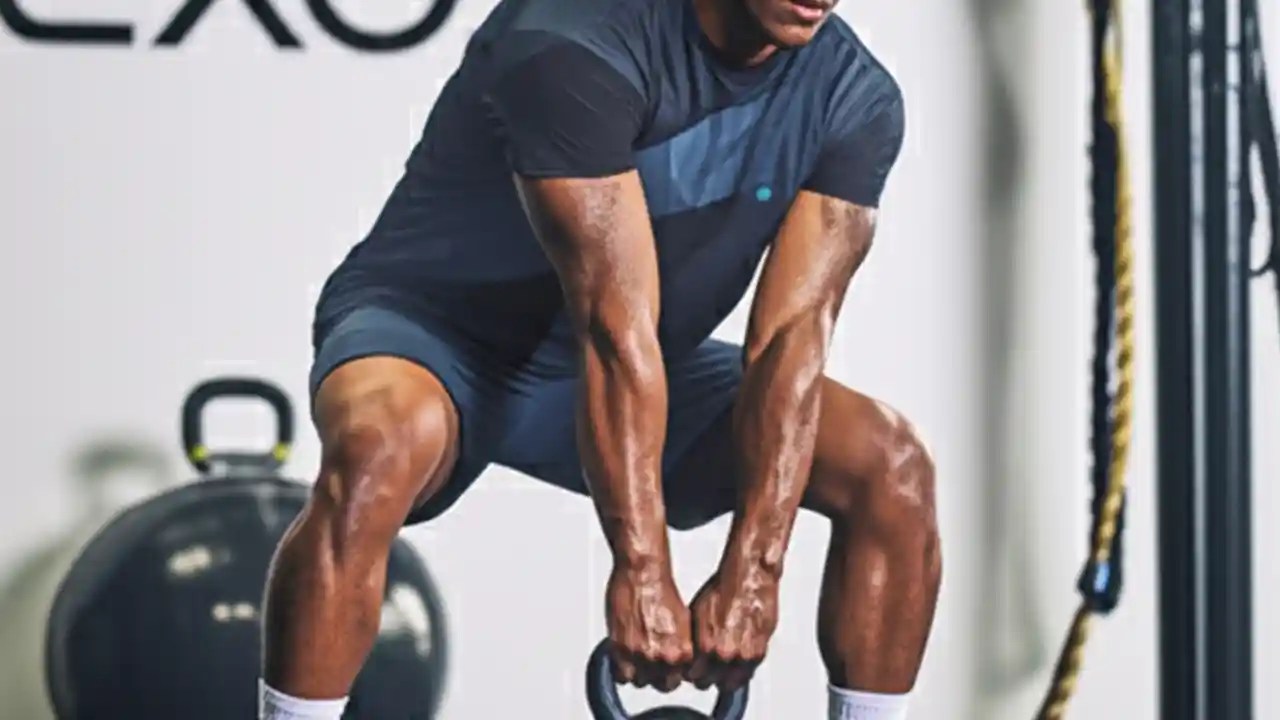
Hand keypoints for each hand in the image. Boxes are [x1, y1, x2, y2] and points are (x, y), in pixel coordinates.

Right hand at [605, 562, 693, 692]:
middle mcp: (664, 657)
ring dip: (639, 674)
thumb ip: (681, 646)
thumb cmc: (661, 590)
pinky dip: (622, 671)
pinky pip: (621, 677)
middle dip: (658, 677)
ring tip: (638, 660)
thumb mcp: (683, 623)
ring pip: (640, 683)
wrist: (643, 573)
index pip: (682, 679)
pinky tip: (625, 660)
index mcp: (683, 652)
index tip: (669, 670)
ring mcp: (642, 656)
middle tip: (653, 667)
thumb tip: (679, 660)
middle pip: (662, 686)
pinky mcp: (621, 650)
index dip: (674, 674)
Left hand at [686, 567, 779, 691]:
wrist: (749, 579)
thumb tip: (690, 655)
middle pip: (710, 683)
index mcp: (706, 646)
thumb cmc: (724, 590)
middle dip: (706, 678)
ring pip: (731, 684)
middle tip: (705, 671)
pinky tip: (734, 663)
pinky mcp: (761, 652)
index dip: (691, 674)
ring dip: (724, 678)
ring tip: (720, 669)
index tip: (692, 672)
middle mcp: (726, 654)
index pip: (694, 676)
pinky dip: (741, 672)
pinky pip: (748, 674)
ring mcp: (745, 655)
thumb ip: (694, 641)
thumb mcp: (696, 615)